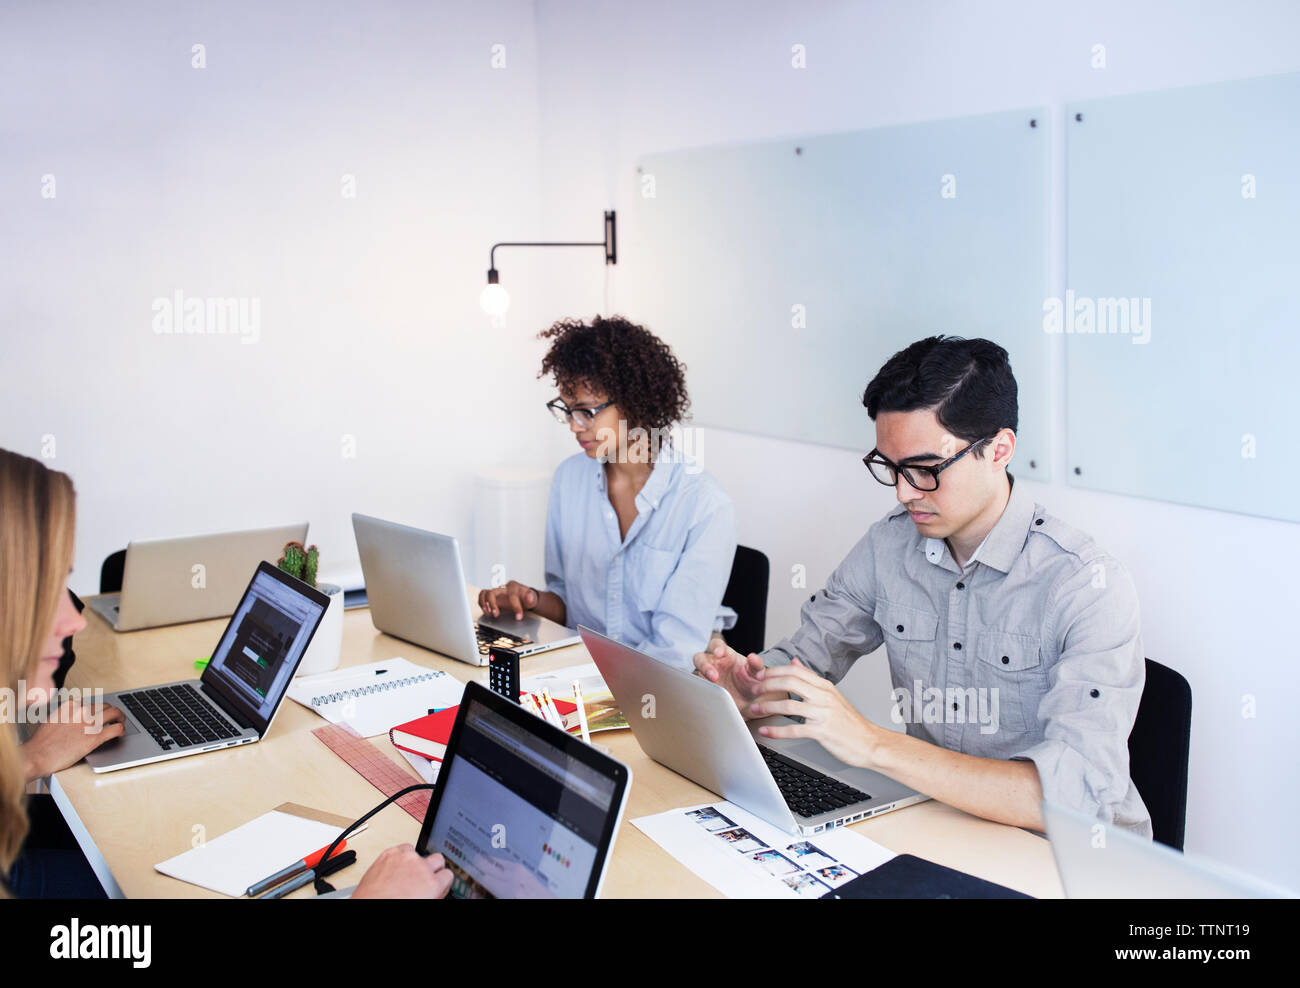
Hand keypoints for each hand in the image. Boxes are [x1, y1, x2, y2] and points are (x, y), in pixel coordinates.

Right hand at [21, 700, 125, 779]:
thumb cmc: (42, 742)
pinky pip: (116, 728)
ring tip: (120, 723)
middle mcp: (82, 711)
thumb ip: (65, 713)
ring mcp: (90, 723)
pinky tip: (120, 734)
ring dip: (120, 718)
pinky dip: (122, 730)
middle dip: (112, 711)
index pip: (92, 702)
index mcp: (71, 705)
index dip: (98, 709)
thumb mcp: (52, 719)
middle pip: (106, 705)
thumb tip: (74, 712)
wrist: (37, 755)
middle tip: (115, 718)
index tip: (101, 714)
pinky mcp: (95, 736)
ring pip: (115, 713)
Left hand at [352, 845, 452, 898]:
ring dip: (414, 862)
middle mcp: (421, 867)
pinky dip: (400, 857)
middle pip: (438, 859)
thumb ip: (433, 893)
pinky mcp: (390, 853)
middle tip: (422, 878)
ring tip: (404, 874)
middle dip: (432, 868)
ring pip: (419, 852)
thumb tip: (435, 891)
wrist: (369, 905)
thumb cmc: (392, 905)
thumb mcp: (423, 902)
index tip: (437, 883)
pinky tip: (395, 868)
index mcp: (432, 884)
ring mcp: (405, 858)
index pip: (448, 875)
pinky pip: (402, 849)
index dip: (441, 881)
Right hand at [477, 581, 537, 621]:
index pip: (512, 595)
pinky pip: (483, 596)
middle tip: (496, 615)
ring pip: (485, 593)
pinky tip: (486, 611)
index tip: (518, 617)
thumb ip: (531, 597)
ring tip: (487, 612)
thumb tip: (529, 597)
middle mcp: (503, 588)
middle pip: (493, 592)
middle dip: (493, 604)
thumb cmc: (527, 598)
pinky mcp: (493, 597)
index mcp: (514, 586)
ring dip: (484, 603)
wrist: (525, 597)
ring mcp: (497, 592)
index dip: (515, 607)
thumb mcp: (532, 598)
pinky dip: (482, 603)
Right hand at [693, 638, 767, 715]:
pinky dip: (702, 692)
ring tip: (711, 688)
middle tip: (714, 676)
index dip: (716, 648)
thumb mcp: (757, 673)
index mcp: (726, 655)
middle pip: (700, 658)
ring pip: (696, 673)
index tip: (718, 654)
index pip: (716, 645)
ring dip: (701, 680)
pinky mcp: (706, 690)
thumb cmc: (751, 681)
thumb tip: (752, 657)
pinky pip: (699, 689)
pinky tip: (709, 697)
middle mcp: (714, 664)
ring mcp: (707, 677)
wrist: (749, 702)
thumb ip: (757, 664)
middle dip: (704, 665)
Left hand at [749, 658, 881, 767]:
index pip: (795, 671)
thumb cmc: (850, 722)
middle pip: (790, 682)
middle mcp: (824, 697)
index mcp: (825, 687)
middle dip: (767, 685)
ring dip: (768, 707)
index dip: (774, 671)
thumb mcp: (832, 694)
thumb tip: (795, 662)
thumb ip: (812, 678)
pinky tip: (766, 731)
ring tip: (754, 710)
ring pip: (790, 705)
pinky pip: (795, 729)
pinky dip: (777, 731)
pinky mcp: (823, 732)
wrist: (870, 743)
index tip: (759, 674)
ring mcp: (824, 714)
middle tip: (753, 690)